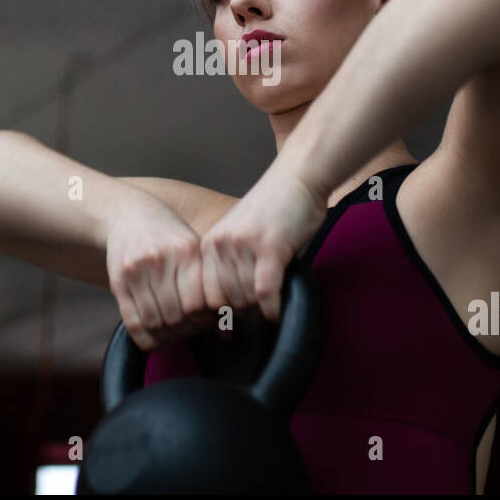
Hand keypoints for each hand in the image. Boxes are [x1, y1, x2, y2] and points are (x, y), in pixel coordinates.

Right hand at [105, 199, 215, 352]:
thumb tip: (226, 333)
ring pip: (155, 322)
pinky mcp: (118, 282)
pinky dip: (146, 340)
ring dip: (167, 338)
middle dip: (186, 331)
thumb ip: (210, 287)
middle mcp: (161, 260)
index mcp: (187, 251)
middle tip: (190, 331)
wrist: (130, 216)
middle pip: (176, 316)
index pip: (198, 304)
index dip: (204, 322)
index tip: (206, 322)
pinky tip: (156, 341)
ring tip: (174, 336)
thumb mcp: (194, 251)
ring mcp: (137, 271)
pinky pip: (133, 323)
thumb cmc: (170, 238)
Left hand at [199, 165, 327, 324]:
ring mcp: (243, 246)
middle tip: (257, 307)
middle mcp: (220, 245)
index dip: (217, 312)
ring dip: (258, 308)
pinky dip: (271, 309)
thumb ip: (229, 265)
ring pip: (244, 299)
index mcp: (209, 244)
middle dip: (240, 311)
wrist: (298, 177)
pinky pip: (264, 292)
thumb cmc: (274, 209)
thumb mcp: (238, 236)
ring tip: (270, 300)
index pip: (202, 295)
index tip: (231, 321)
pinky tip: (277, 312)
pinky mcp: (269, 248)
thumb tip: (224, 309)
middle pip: (222, 301)